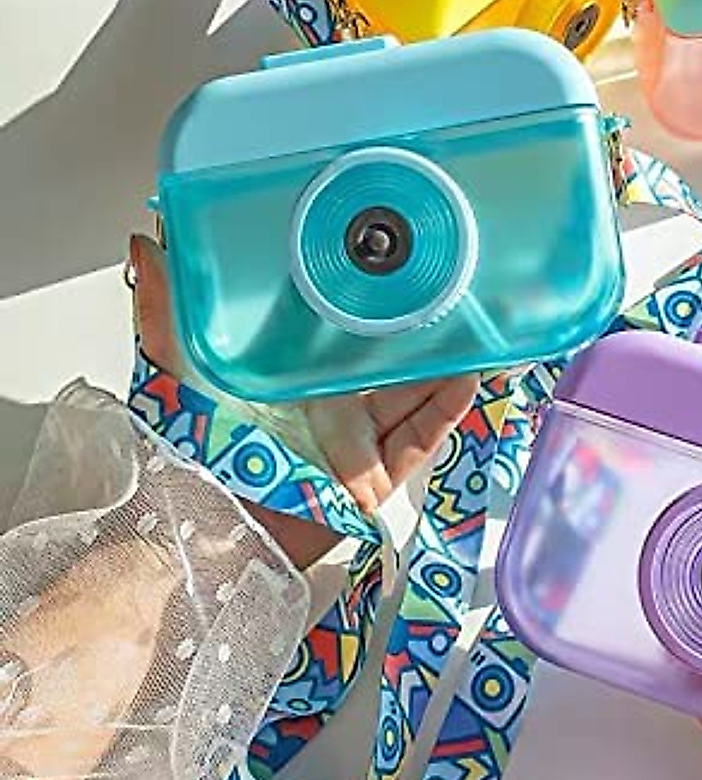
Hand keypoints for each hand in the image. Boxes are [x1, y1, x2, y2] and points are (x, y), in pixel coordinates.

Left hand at [129, 234, 478, 565]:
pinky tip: (468, 377)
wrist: (204, 535)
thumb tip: (147, 244)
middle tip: (449, 285)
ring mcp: (353, 442)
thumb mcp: (173, 369)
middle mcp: (324, 406)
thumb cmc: (186, 456)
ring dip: (444, 362)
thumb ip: (164, 310)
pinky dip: (446, 410)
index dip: (364, 296)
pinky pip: (420, 439)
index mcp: (285, 376)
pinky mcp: (373, 479)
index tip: (390, 262)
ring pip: (412, 393)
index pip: (335, 328)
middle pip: (385, 358)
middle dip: (418, 325)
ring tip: (474, 324)